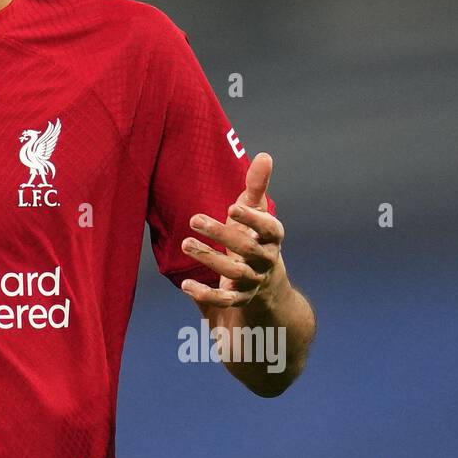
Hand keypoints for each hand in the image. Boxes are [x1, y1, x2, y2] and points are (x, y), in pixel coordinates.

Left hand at [179, 152, 286, 309]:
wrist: (267, 283)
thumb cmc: (256, 237)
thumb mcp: (257, 212)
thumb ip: (257, 186)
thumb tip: (265, 155)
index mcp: (272, 238)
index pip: (269, 229)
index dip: (253, 220)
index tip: (232, 208)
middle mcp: (266, 260)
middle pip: (247, 250)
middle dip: (221, 234)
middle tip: (194, 219)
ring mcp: (253, 281)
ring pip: (234, 274)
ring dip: (209, 258)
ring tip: (185, 243)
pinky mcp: (239, 299)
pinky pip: (223, 301)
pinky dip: (205, 294)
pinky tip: (185, 285)